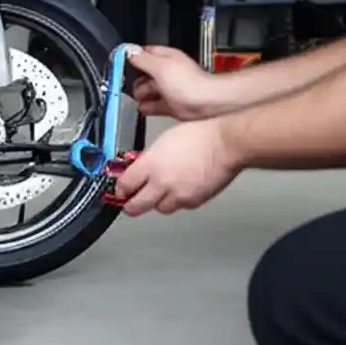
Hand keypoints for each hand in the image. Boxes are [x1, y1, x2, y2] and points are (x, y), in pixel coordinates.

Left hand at [112, 119, 243, 215]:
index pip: (125, 185)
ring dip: (157, 203)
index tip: (120, 191)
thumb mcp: (163, 142)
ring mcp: (178, 194)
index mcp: (150, 164)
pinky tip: (180, 190)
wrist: (225, 144)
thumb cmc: (198, 136)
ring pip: (159, 208)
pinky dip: (177, 201)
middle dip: (131, 205)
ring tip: (161, 192)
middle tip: (130, 203)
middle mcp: (161, 182)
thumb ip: (149, 159)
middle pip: (136, 206)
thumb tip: (140, 168)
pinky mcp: (194, 201)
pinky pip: (180, 207)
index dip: (120, 190)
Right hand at [129, 45, 223, 120]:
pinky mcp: (172, 105)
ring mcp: (170, 89)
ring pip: (149, 90)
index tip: (119, 63)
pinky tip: (143, 108)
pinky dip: (148, 107)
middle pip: (144, 74)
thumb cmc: (189, 84)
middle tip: (129, 85)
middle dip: (136, 80)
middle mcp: (168, 72)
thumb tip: (128, 52)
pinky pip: (155, 105)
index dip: (132, 57)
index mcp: (166, 58)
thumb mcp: (160, 67)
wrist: (207, 105)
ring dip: (141, 95)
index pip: (144, 53)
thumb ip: (142, 59)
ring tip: (137, 98)